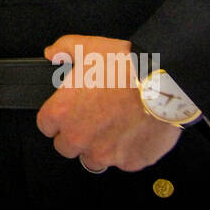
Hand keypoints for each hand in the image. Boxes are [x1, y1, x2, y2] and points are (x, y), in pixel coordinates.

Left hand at [35, 35, 181, 170]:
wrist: (162, 82)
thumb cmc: (124, 66)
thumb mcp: (88, 47)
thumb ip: (64, 49)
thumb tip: (52, 53)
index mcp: (63, 113)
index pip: (46, 126)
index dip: (59, 118)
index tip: (70, 112)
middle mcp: (79, 138)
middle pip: (67, 147)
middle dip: (77, 135)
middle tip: (94, 119)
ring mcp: (105, 154)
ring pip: (94, 159)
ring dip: (100, 147)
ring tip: (115, 127)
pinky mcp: (130, 162)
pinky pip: (124, 162)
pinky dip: (128, 151)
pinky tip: (136, 132)